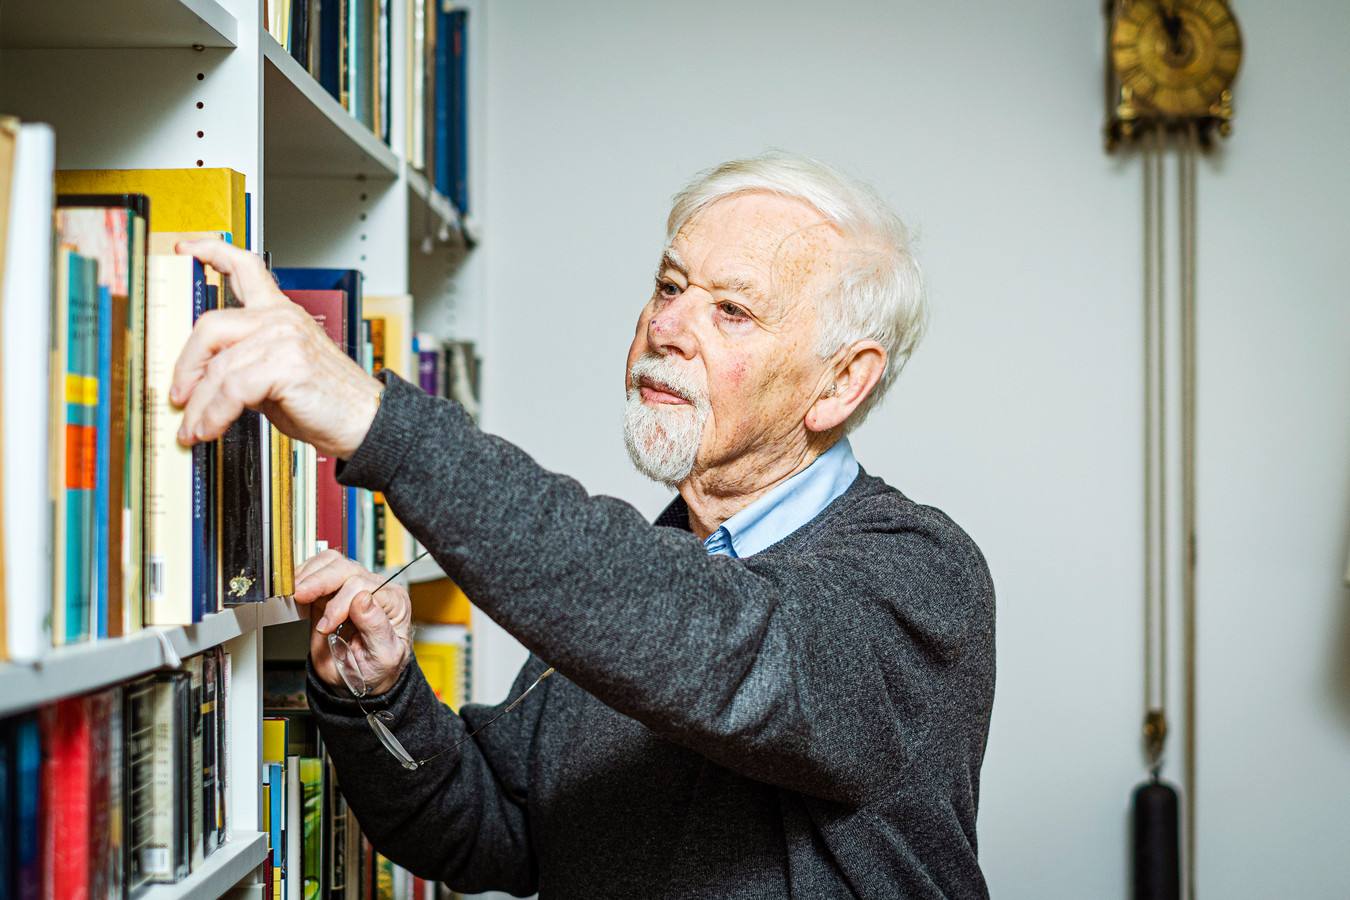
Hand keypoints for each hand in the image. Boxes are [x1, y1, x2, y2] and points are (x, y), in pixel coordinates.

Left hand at [169, 238, 382, 458]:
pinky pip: (231, 389)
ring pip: (218, 365)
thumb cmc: (329, 402)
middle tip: (179, 394)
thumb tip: (202, 379)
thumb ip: (244, 364)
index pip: (245, 267)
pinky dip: (214, 414)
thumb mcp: (278, 375)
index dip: (211, 251)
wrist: (366, 423)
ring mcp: (285, 338)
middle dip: (186, 364)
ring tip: (194, 427)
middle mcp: (282, 318)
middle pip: (211, 325)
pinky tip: (212, 428)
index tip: (185, 248)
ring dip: (199, 404)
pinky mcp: (286, 364)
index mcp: (281, 313)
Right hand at [295, 549, 414, 695]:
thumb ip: (377, 628)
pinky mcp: (333, 592)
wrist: (362, 679)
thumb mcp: (384, 657)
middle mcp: (375, 589)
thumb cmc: (378, 668)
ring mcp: (352, 588)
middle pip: (347, 569)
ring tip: (297, 592)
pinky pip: (320, 570)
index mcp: (393, 602)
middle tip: (301, 595)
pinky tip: (297, 590)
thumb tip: (364, 600)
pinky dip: (305, 576)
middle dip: (320, 581)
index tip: (326, 626)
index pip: (364, 586)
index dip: (340, 602)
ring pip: (333, 563)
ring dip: (311, 574)